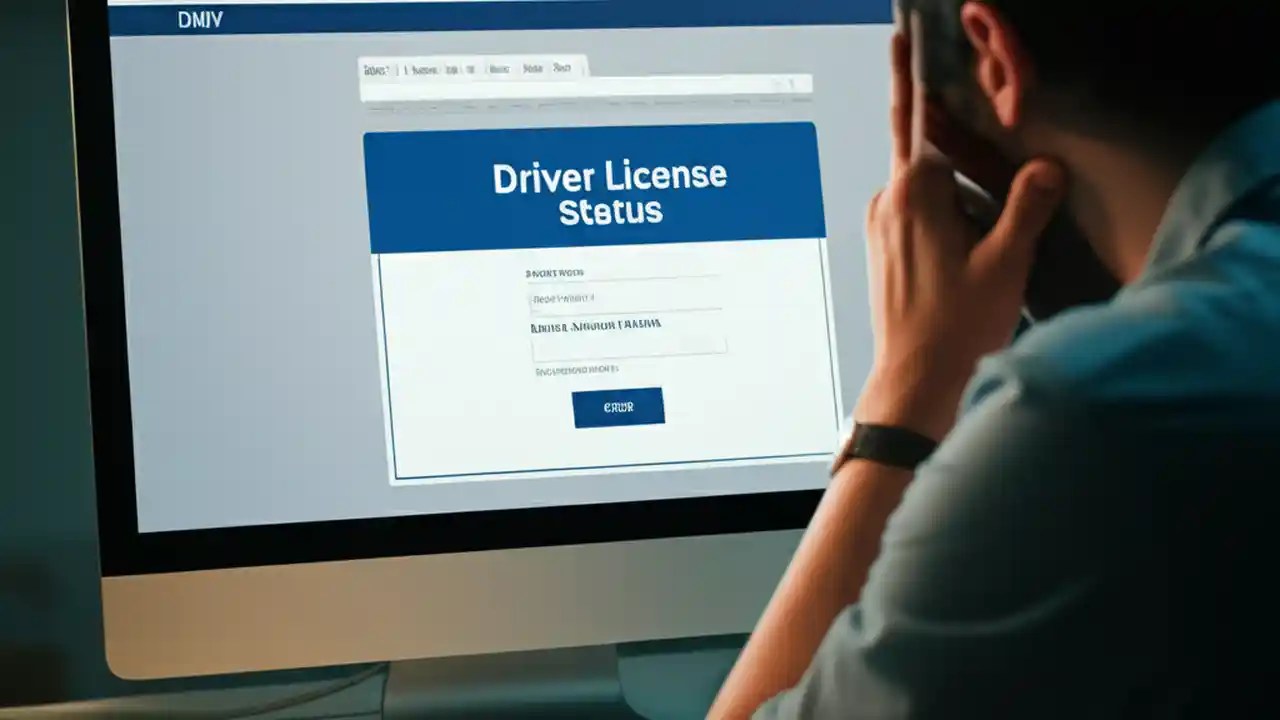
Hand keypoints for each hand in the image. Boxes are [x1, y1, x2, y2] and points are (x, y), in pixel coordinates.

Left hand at [854, 29, 1065, 440]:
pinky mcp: (886, 249)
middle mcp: (889, 202)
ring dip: (959, 197)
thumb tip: (1047, 166)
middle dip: (956, 148)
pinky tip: (970, 254)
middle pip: (926, 151)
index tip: (903, 36)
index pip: (914, 117)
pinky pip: (919, 213)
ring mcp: (882, 226)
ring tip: (984, 247)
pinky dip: (948, 217)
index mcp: (914, 194)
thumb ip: (1027, 205)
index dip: (912, 74)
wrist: (915, 381)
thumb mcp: (1007, 262)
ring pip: (928, 187)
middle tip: (977, 183)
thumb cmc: (957, 326)